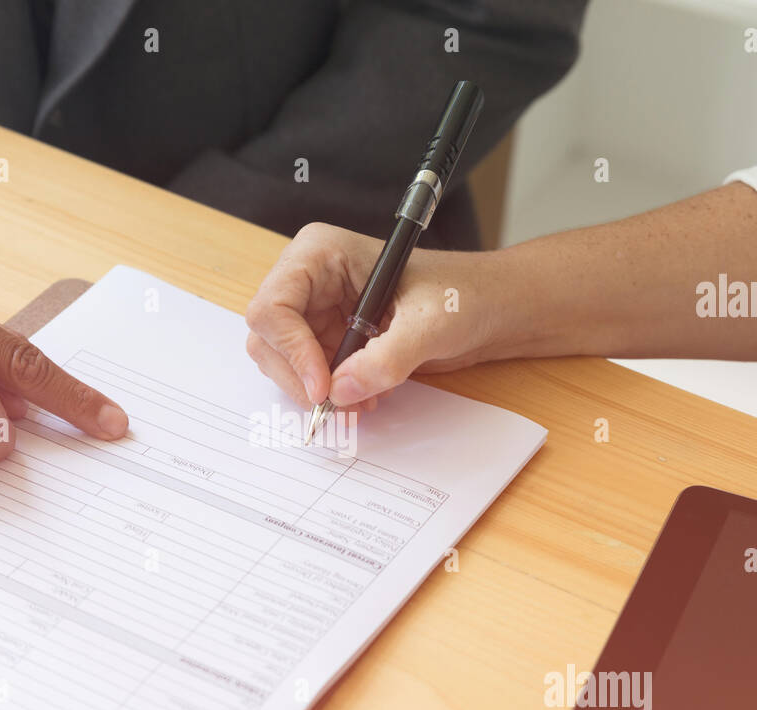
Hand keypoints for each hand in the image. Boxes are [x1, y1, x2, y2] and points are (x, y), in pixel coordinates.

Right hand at [245, 222, 516, 409]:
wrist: (489, 310)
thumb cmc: (465, 295)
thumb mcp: (431, 325)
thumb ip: (386, 358)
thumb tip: (341, 392)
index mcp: (322, 254)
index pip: (273, 306)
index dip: (290, 350)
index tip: (323, 388)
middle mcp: (309, 279)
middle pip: (268, 337)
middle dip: (300, 377)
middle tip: (337, 408)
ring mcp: (316, 310)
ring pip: (282, 361)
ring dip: (316, 391)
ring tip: (361, 403)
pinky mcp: (328, 338)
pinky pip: (308, 374)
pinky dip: (331, 394)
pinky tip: (366, 397)